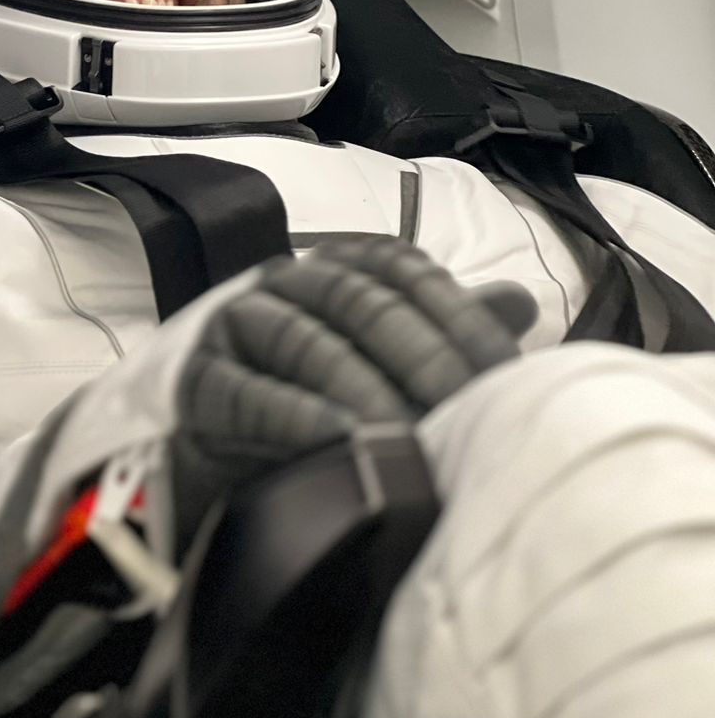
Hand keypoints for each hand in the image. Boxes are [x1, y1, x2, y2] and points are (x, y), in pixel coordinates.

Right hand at [182, 236, 532, 470]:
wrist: (201, 448)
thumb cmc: (300, 398)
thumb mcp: (375, 364)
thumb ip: (440, 331)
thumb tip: (521, 301)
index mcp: (329, 270)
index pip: (401, 270)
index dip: (458, 315)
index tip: (503, 374)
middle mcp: (279, 285)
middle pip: (358, 300)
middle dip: (422, 355)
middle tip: (466, 411)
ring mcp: (230, 328)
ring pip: (304, 340)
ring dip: (364, 388)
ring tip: (410, 435)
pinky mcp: (195, 383)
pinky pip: (248, 392)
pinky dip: (299, 416)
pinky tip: (342, 440)